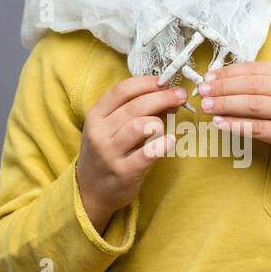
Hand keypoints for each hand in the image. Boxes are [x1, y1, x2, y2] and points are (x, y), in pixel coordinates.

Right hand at [75, 74, 186, 227]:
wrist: (90, 191)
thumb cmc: (106, 153)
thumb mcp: (110, 128)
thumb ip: (134, 111)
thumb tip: (167, 95)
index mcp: (95, 116)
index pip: (122, 90)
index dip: (147, 82)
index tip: (166, 81)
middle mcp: (100, 132)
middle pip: (135, 106)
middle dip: (163, 97)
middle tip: (180, 95)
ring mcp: (110, 153)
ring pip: (140, 126)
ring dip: (160, 121)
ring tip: (168, 125)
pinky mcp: (124, 172)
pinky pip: (148, 154)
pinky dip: (163, 144)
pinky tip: (171, 141)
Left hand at [197, 60, 270, 187]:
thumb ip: (267, 84)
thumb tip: (226, 81)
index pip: (254, 69)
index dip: (228, 72)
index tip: (209, 76)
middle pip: (251, 85)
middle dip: (222, 87)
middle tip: (202, 90)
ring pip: (253, 104)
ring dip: (225, 104)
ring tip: (207, 106)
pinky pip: (258, 128)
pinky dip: (236, 125)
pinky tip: (221, 123)